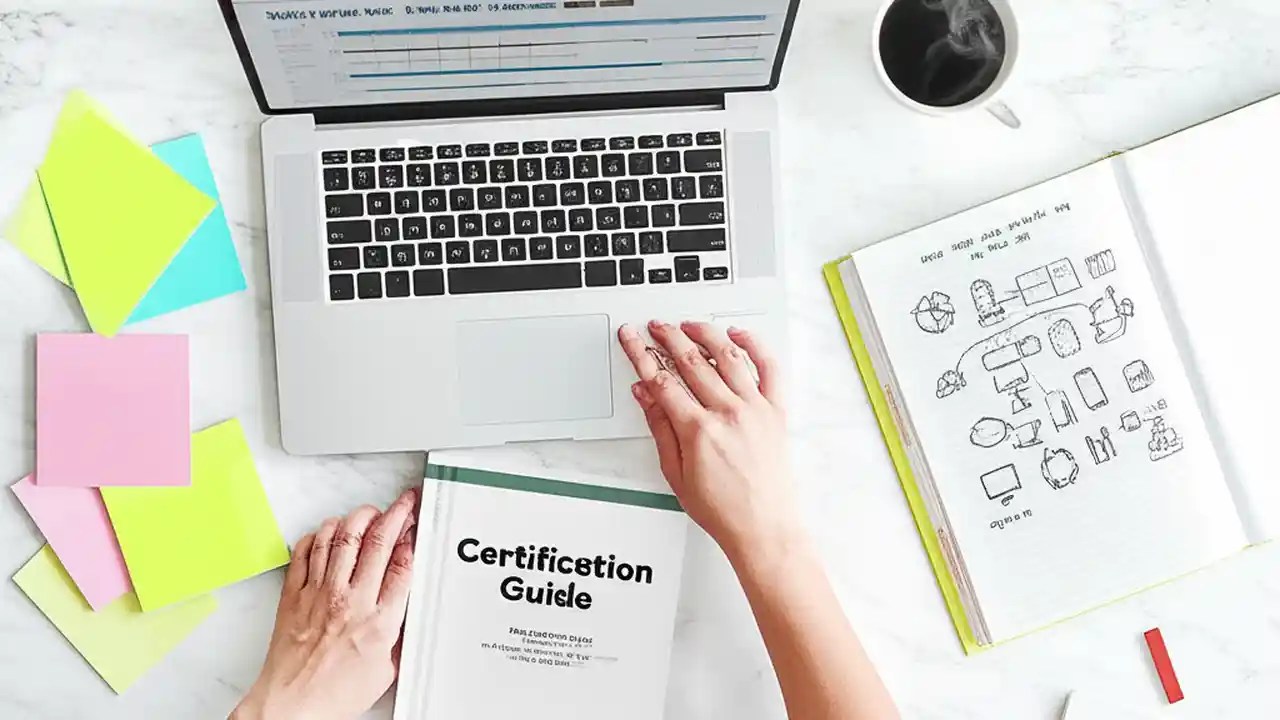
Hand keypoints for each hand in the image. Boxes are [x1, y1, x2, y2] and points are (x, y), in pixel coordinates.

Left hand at [232, 488, 419, 719]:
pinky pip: (306, 552)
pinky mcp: (294, 595)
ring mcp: (320, 593)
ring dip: (357, 518)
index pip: (402, 564)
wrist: (291, 706)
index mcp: (379, 620)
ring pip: (340, 537)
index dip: (413, 537)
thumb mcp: (386, 670)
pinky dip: (318, 535)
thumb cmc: (334, 695)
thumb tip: (407, 610)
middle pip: (376, 541)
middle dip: (395, 514)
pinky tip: (327, 533)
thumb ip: (399, 636)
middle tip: (402, 504)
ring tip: (367, 513)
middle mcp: (350, 600)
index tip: (416, 526)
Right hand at [618, 321, 799, 561]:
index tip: (632, 339)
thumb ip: (660, 427)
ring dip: (704, 333)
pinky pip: (769, 367)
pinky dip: (754, 344)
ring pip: (727, 355)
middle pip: (691, 361)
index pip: (661, 380)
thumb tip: (645, 394)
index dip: (641, 354)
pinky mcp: (776, 411)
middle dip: (668, 338)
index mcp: (698, 430)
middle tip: (655, 326)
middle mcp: (728, 413)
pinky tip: (738, 334)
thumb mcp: (675, 473)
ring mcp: (755, 409)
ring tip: (688, 325)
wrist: (764, 527)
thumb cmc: (723, 509)